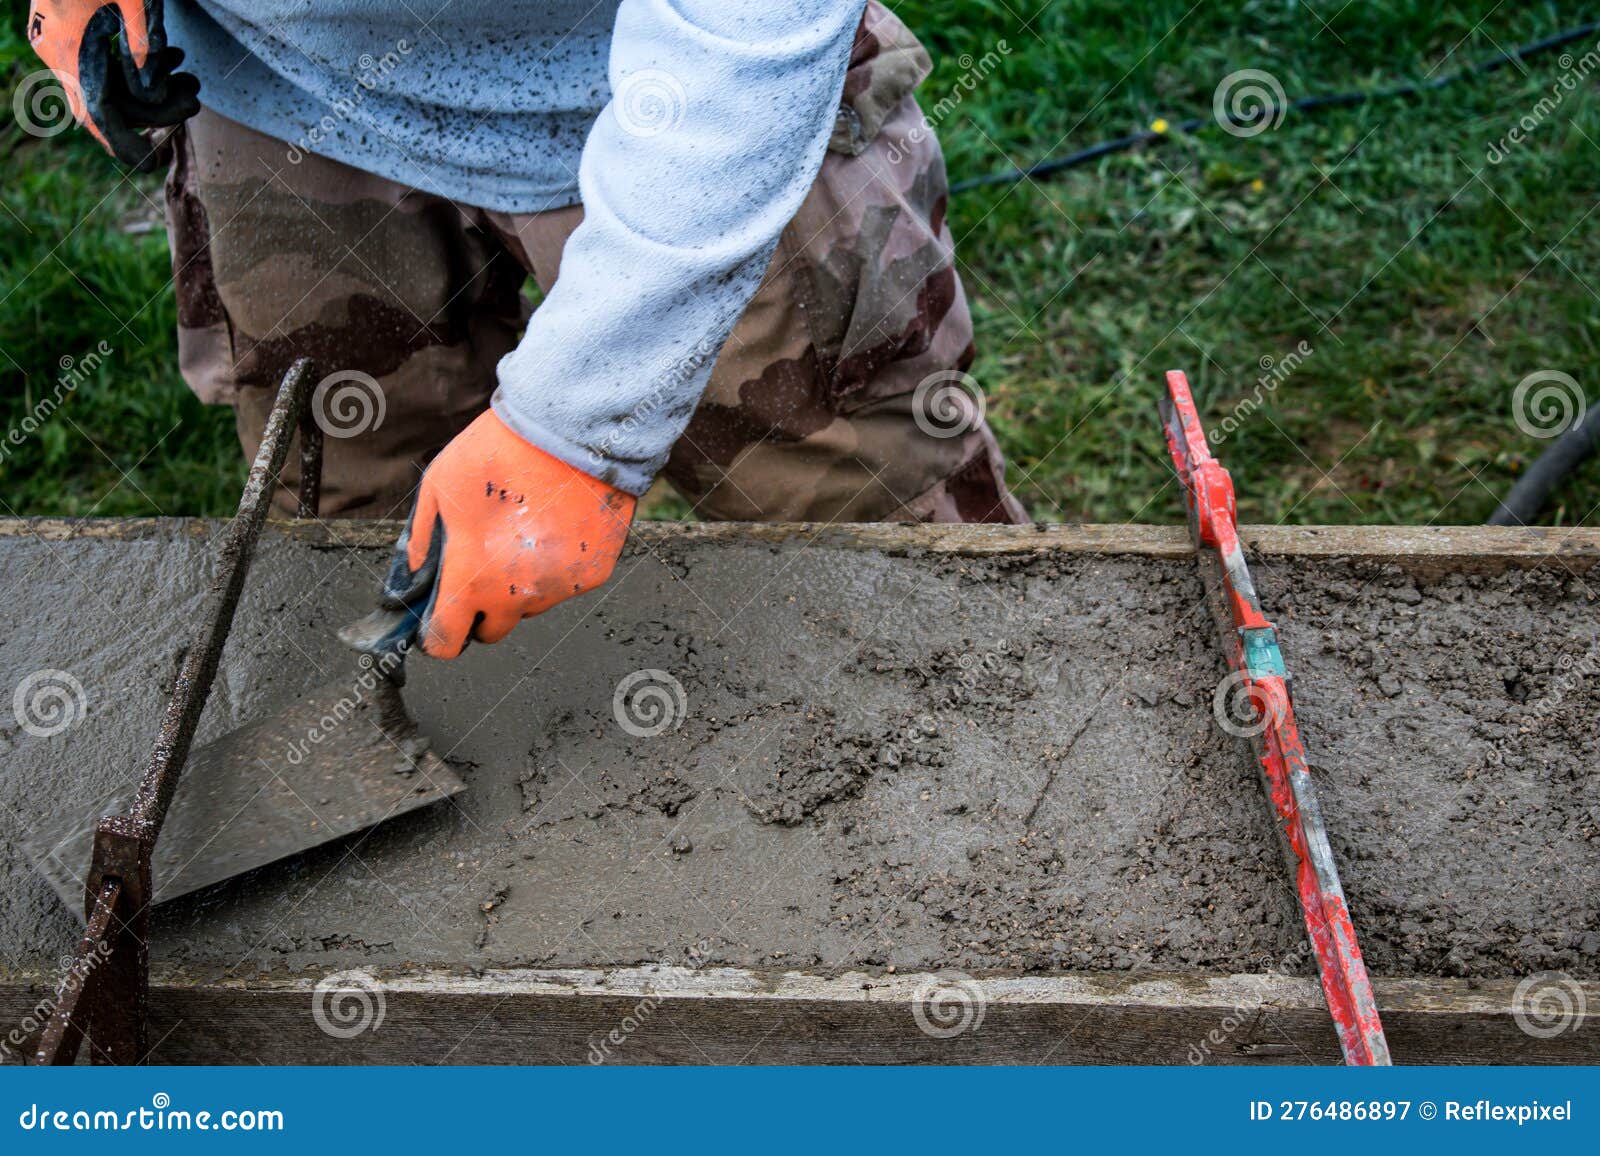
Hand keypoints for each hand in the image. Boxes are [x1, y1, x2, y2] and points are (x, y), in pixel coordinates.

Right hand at [27, 0, 199, 169]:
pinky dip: (135, 68)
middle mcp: (56, 51)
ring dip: (151, 86)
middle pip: (107, 104)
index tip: (156, 165)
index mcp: (70, 50)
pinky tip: (173, 57)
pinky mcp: (66, 31)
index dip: (128, 145)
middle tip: (195, 95)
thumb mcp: (135, 0)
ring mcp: (57, 42)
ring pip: (108, 86)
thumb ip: (143, 45)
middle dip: (156, 107)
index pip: (98, 116)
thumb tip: (151, 91)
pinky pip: (101, 66)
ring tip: (190, 75)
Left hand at [378, 410, 635, 659]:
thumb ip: (422, 539)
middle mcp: (518, 595)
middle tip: (483, 566)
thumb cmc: (498, 453)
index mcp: (472, 579)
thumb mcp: (438, 486)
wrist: (570, 430)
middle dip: (481, 609)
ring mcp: (559, 587)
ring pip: (531, 605)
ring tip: (523, 532)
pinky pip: (565, 584)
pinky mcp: (592, 574)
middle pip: (493, 630)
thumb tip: (413, 575)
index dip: (438, 635)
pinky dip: (555, 566)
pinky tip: (554, 525)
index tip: (438, 622)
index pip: (447, 642)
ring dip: (521, 584)